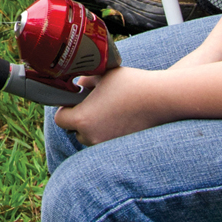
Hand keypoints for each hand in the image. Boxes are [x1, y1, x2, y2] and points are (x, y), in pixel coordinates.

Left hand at [52, 67, 166, 145]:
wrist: (161, 98)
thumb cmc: (130, 83)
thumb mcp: (102, 75)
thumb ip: (85, 80)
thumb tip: (79, 85)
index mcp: (82, 119)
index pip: (60, 119)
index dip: (65, 108)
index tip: (74, 100)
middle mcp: (91, 136)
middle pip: (75, 131)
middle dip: (80, 118)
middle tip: (93, 104)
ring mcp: (107, 144)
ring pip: (91, 137)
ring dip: (94, 127)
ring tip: (107, 110)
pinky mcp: (121, 147)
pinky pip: (107, 140)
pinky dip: (109, 131)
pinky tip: (119, 117)